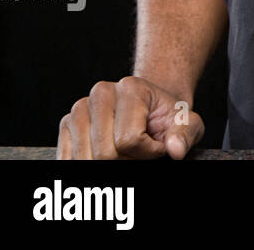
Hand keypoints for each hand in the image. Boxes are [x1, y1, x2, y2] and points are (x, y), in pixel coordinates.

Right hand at [57, 76, 203, 159]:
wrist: (150, 109)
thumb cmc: (167, 118)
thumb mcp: (187, 123)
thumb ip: (185, 135)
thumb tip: (175, 150)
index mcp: (131, 88)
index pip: (128, 139)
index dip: (148, 152)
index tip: (158, 145)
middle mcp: (101, 94)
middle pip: (104, 153)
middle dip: (127, 160)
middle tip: (141, 150)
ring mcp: (80, 109)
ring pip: (85, 159)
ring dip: (109, 163)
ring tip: (125, 150)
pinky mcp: (66, 125)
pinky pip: (68, 159)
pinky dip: (87, 164)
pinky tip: (107, 153)